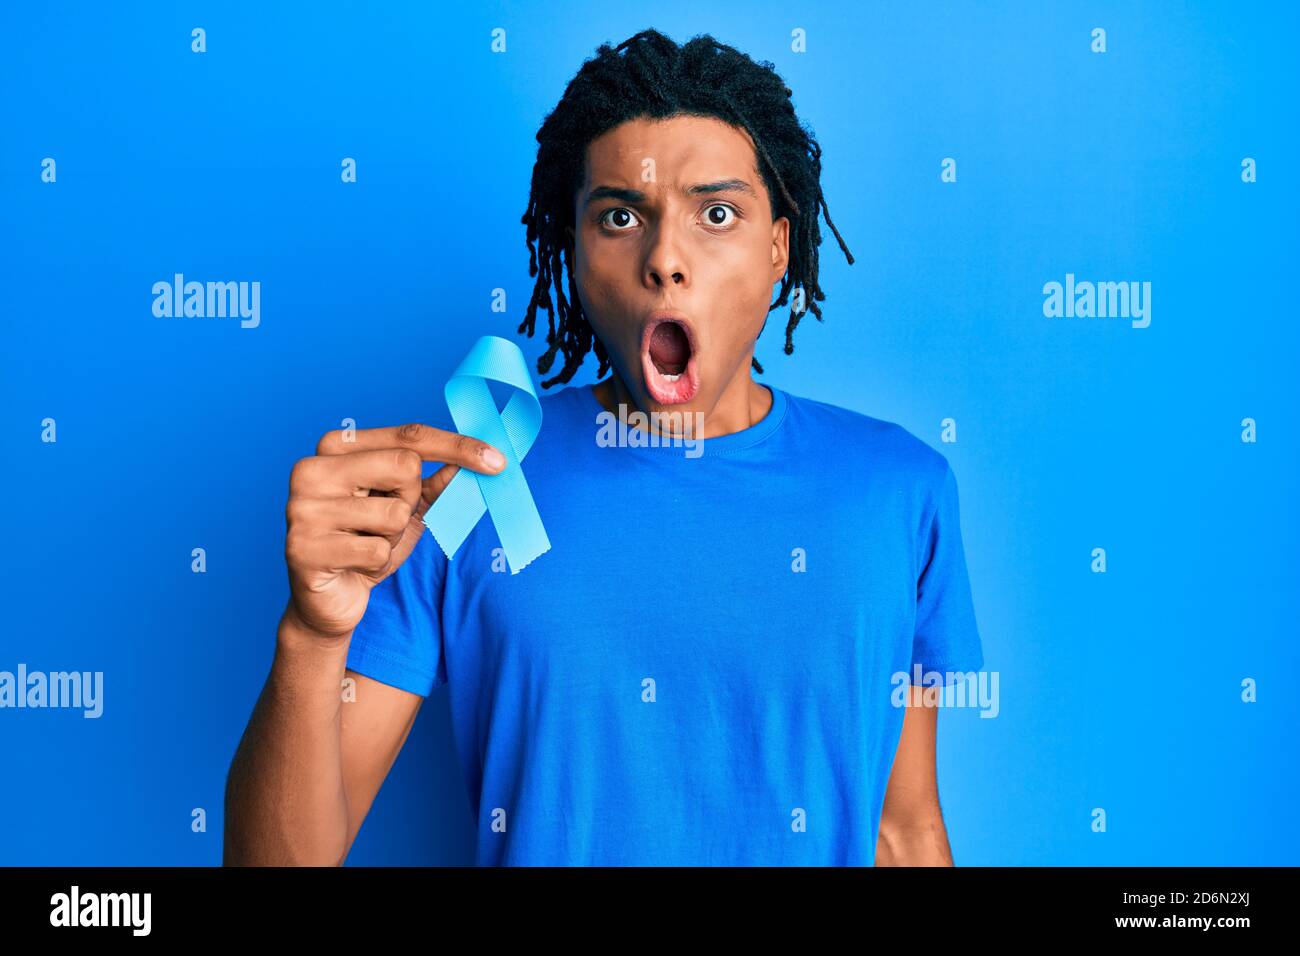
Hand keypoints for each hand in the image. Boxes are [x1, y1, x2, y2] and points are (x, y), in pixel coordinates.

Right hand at [283, 423, 505, 639]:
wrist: (328, 600)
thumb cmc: (367, 543)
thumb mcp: (408, 508)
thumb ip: (437, 481)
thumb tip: (476, 460)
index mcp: (335, 446)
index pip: (408, 437)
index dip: (457, 446)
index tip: (498, 460)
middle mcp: (311, 468)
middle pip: (405, 466)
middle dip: (410, 500)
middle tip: (385, 522)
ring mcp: (302, 508)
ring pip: (394, 512)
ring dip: (392, 537)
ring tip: (366, 545)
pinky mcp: (302, 548)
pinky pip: (376, 550)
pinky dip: (376, 563)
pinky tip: (353, 565)